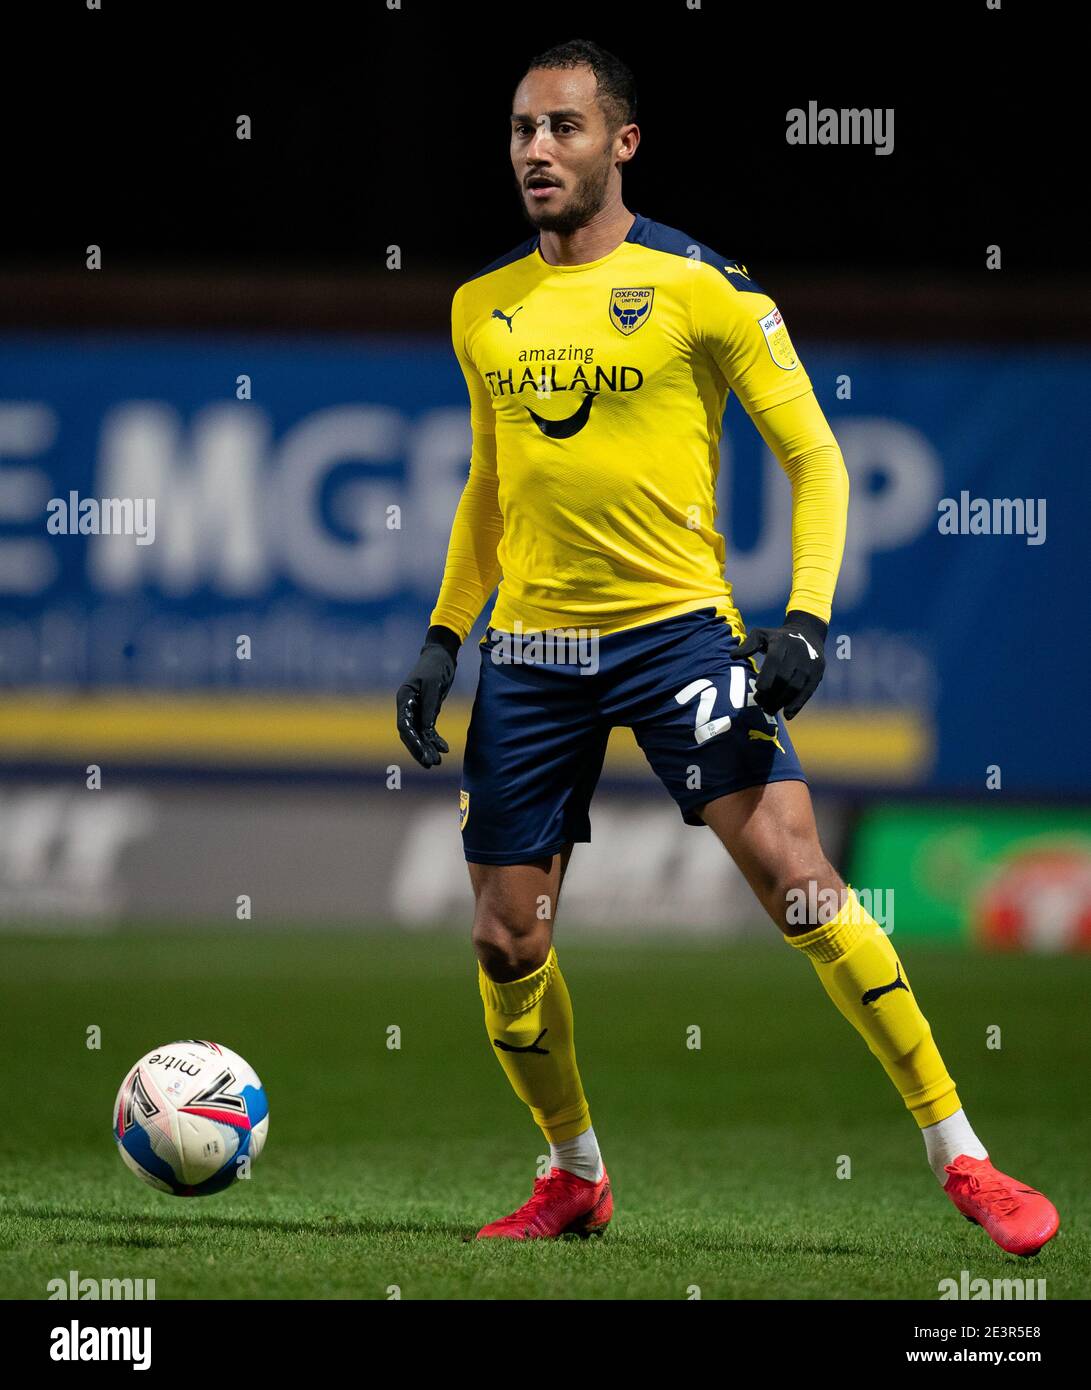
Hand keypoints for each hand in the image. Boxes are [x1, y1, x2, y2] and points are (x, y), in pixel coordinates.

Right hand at [396, 626, 459, 766]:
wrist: (442, 655)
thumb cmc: (435, 666)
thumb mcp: (433, 685)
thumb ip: (429, 707)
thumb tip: (427, 731)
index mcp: (404, 699)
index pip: (404, 725)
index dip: (412, 742)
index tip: (423, 754)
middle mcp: (407, 707)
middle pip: (410, 734)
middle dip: (419, 749)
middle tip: (431, 763)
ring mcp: (416, 710)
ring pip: (419, 734)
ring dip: (427, 748)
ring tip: (437, 762)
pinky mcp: (427, 711)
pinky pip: (429, 729)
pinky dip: (435, 740)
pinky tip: (443, 749)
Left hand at [735, 610, 826, 719]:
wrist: (808, 634)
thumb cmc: (778, 638)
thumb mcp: (762, 634)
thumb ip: (748, 645)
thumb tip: (733, 656)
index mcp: (782, 642)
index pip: (774, 660)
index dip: (766, 676)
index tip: (758, 689)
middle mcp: (798, 652)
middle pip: (784, 677)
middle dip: (771, 693)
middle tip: (759, 703)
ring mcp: (809, 664)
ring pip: (795, 687)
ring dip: (781, 702)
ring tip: (769, 710)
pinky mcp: (817, 673)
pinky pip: (807, 692)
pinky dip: (797, 705)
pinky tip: (787, 715)